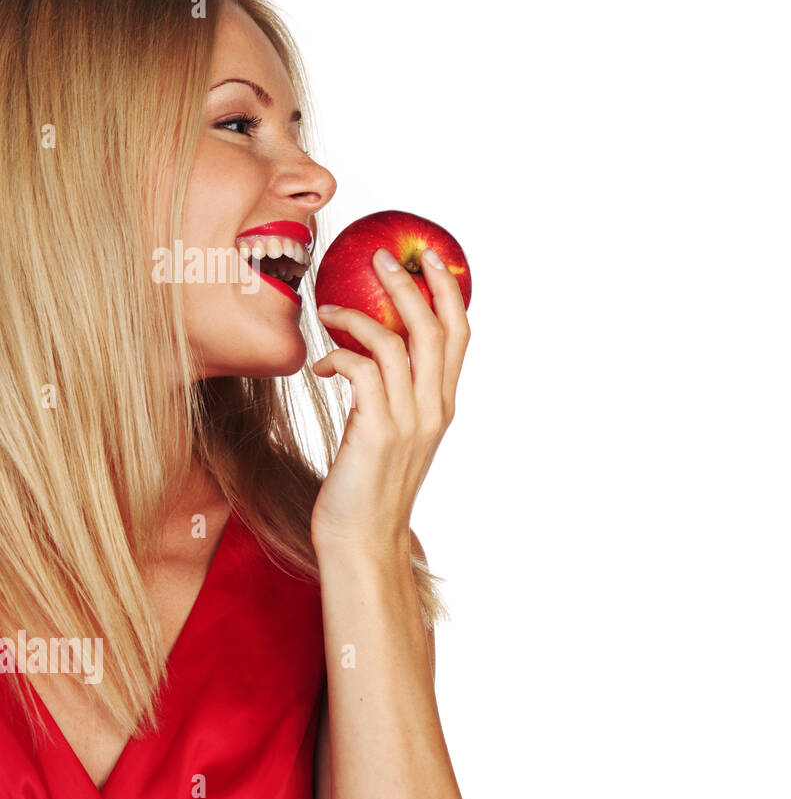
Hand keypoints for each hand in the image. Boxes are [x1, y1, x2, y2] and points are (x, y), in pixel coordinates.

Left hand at [309, 247, 469, 552]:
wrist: (362, 541)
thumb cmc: (366, 489)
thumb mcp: (389, 435)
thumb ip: (390, 397)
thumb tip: (365, 357)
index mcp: (442, 407)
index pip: (460, 336)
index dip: (448, 293)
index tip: (430, 259)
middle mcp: (433, 410)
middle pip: (435, 330)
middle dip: (410, 286)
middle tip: (382, 257)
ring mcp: (409, 422)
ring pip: (399, 344)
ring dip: (362, 315)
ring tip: (331, 307)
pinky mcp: (377, 433)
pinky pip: (362, 371)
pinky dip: (339, 355)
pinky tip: (322, 363)